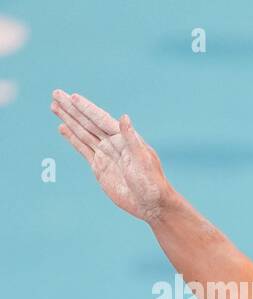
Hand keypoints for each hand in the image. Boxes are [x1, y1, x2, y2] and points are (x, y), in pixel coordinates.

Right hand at [50, 89, 170, 221]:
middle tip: (56, 93)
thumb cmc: (152, 182)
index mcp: (124, 139)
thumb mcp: (143, 160)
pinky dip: (72, 138)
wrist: (151, 204)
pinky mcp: (99, 167)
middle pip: (88, 122)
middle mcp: (113, 143)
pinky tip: (62, 128)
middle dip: (72, 108)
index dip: (87, 108)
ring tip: (54, 106)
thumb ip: (131, 139)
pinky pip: (82, 149)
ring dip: (69, 119)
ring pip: (82, 132)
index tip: (72, 97)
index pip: (101, 119)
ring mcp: (105, 154)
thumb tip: (124, 117)